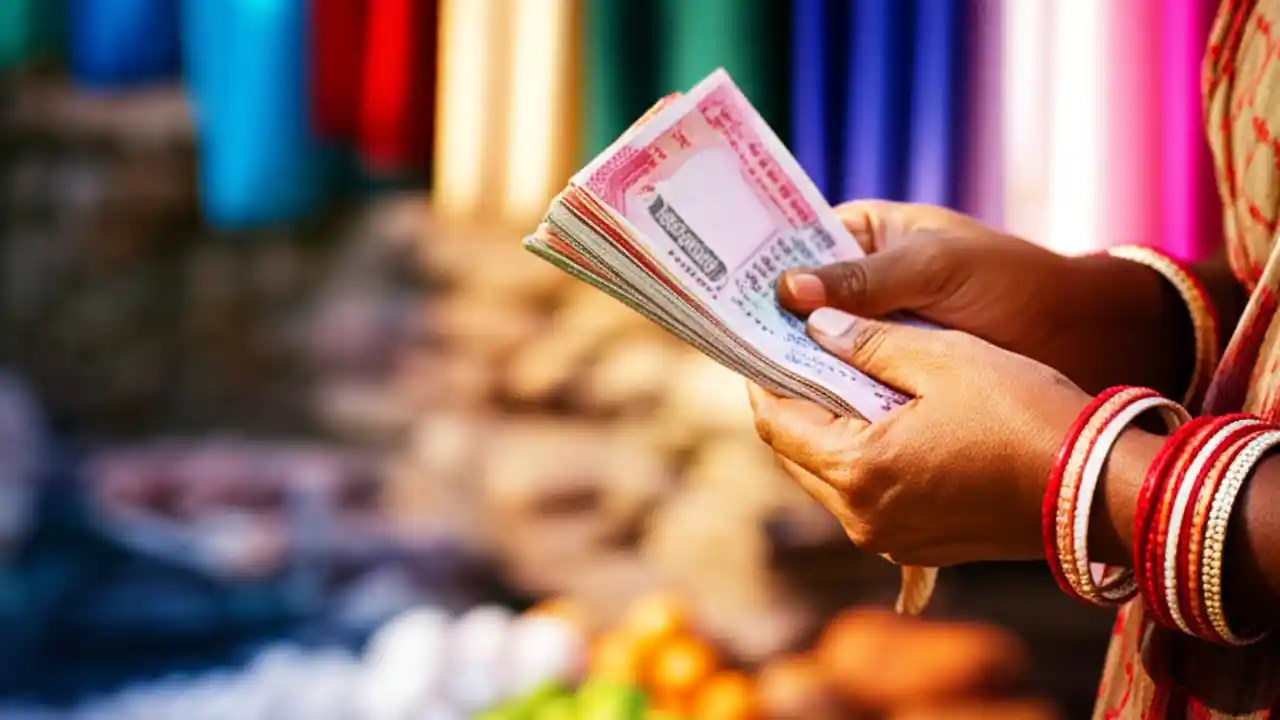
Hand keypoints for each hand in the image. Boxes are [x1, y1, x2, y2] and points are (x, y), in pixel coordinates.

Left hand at [748, 308, 1090, 564]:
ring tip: (847, 378)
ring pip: (828, 477)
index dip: (765, 375)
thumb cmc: (1025, 415)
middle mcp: (862, 518)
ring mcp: (891, 538)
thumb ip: (867, 339)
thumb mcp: (942, 356)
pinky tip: (886, 418)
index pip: (776, 420)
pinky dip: (862, 458)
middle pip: (794, 452)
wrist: (1101, 488)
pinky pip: (867, 496)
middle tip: (804, 353)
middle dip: (793, 402)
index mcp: (857, 471)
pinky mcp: (922, 545)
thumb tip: (814, 325)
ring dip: (828, 430)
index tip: (768, 340)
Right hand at [778, 201, 1192, 396]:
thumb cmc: (1011, 282)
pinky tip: (813, 417)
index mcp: (861, 238)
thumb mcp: (934, 267)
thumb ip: (864, 278)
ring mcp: (874, 335)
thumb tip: (786, 289)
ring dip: (803, 371)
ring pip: (819, 354)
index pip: (793, 251)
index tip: (724, 296)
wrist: (1081, 337)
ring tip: (765, 389)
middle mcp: (858, 287)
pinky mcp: (892, 380)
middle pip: (797, 310)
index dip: (760, 273)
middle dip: (774, 330)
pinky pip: (849, 389)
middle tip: (738, 353)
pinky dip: (836, 401)